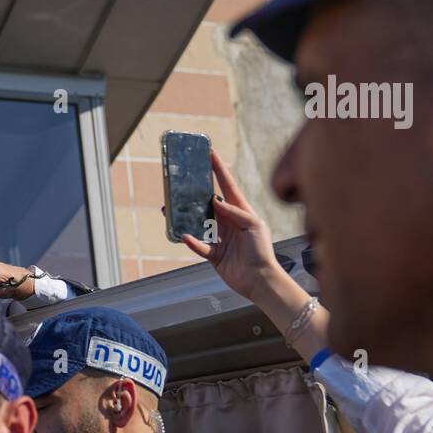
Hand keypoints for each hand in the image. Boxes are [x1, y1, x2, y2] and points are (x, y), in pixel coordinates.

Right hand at [179, 150, 280, 300]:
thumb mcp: (254, 226)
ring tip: (170, 209)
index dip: (218, 169)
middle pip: (207, 202)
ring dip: (184, 217)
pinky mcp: (213, 254)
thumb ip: (236, 212)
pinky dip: (191, 242)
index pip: (227, 185)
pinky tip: (185, 236)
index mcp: (240, 211)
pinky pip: (198, 245)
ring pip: (197, 222)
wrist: (260, 280)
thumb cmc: (262, 251)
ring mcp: (220, 237)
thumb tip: (215, 200)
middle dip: (194, 191)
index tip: (210, 153)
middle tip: (181, 180)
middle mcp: (228, 222)